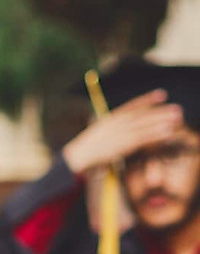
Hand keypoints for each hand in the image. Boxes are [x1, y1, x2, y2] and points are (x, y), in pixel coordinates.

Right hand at [62, 89, 182, 175]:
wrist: (75, 158)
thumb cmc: (85, 152)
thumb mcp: (96, 137)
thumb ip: (109, 131)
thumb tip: (120, 129)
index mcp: (108, 120)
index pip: (130, 107)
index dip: (146, 100)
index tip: (161, 95)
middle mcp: (114, 124)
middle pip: (141, 115)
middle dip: (159, 112)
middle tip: (177, 109)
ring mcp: (118, 134)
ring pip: (144, 126)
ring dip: (161, 121)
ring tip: (178, 118)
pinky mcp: (121, 145)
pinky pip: (142, 138)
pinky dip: (155, 135)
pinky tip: (168, 132)